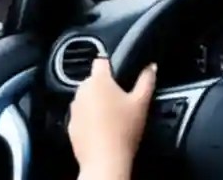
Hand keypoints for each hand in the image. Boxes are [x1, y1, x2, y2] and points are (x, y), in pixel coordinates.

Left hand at [68, 57, 156, 179]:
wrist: (105, 161)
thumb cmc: (123, 132)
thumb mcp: (141, 103)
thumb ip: (147, 81)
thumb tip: (151, 68)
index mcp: (98, 80)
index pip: (101, 61)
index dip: (112, 65)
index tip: (120, 75)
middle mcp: (82, 91)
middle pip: (95, 81)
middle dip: (106, 88)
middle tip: (122, 102)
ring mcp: (74, 108)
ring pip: (87, 99)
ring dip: (97, 103)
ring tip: (114, 118)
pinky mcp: (71, 125)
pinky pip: (82, 116)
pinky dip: (90, 120)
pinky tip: (103, 130)